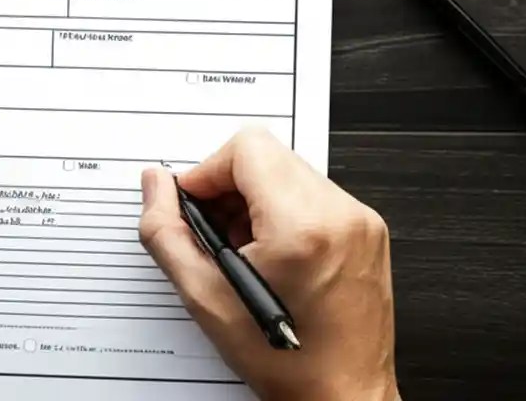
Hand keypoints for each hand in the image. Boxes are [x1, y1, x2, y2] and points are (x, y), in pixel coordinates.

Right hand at [138, 128, 398, 400]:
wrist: (343, 397)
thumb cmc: (287, 362)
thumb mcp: (206, 298)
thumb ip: (167, 233)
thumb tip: (156, 187)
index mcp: (303, 226)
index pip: (246, 148)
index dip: (207, 172)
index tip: (194, 204)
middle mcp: (340, 215)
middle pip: (268, 156)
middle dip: (230, 187)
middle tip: (216, 233)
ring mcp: (361, 222)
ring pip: (290, 171)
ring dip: (256, 199)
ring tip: (245, 251)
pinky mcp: (369, 231)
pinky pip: (315, 194)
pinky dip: (284, 213)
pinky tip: (272, 256)